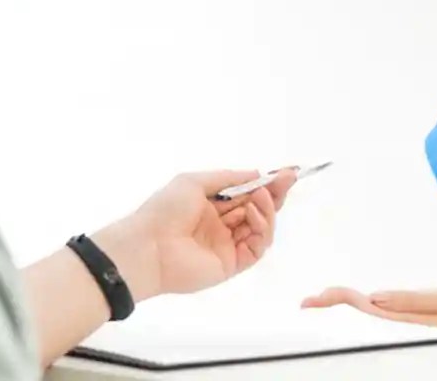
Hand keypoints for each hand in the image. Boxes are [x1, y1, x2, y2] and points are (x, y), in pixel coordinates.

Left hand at [94, 169, 296, 301]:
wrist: (147, 246)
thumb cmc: (165, 209)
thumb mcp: (194, 182)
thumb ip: (228, 178)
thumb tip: (256, 174)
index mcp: (211, 206)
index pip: (246, 194)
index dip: (266, 184)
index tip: (285, 172)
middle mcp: (222, 226)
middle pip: (258, 210)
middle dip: (275, 194)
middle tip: (289, 179)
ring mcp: (228, 246)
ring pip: (261, 228)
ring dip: (267, 209)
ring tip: (260, 197)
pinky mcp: (232, 265)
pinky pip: (256, 248)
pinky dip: (261, 229)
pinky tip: (252, 213)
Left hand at [301, 287, 436, 343]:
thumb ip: (412, 301)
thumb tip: (374, 297)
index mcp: (411, 323)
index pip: (364, 309)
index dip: (337, 301)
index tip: (312, 299)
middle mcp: (409, 333)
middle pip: (363, 319)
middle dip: (336, 310)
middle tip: (309, 303)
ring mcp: (416, 338)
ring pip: (375, 326)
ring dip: (351, 316)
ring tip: (327, 306)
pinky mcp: (425, 338)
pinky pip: (392, 330)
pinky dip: (373, 321)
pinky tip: (365, 315)